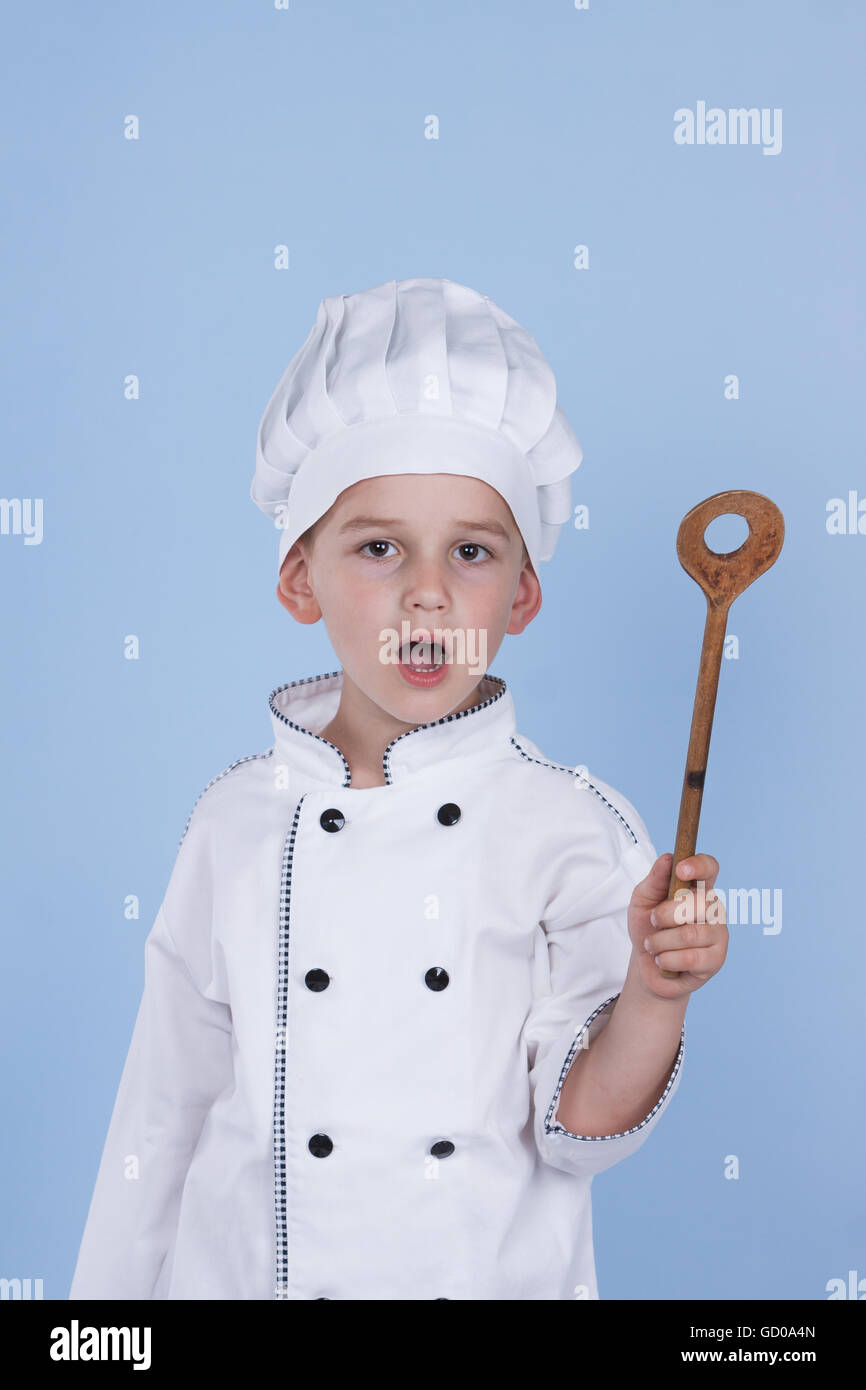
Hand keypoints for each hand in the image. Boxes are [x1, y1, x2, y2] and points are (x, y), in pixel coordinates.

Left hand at [627, 851, 728, 999]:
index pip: (710, 868)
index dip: (699, 866)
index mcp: (699, 888)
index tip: (680, 871)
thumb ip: (654, 880)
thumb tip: (668, 858)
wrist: (645, 964)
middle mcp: (714, 909)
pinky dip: (666, 960)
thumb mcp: (642, 900)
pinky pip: (690, 958)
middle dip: (665, 914)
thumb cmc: (647, 927)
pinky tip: (663, 961)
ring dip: (660, 942)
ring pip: (690, 934)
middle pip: (699, 903)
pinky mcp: (716, 960)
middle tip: (654, 922)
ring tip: (653, 945)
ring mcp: (719, 935)